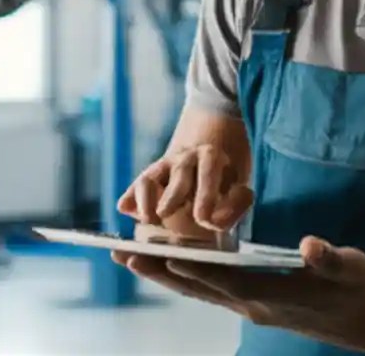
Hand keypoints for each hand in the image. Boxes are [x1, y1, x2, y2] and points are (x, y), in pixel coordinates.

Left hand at [113, 237, 364, 352]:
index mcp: (274, 294)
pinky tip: (161, 266)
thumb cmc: (357, 287)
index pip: (227, 279)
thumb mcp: (350, 267)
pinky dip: (180, 277)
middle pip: (198, 287)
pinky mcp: (248, 306)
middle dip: (159, 270)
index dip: (198, 267)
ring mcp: (248, 308)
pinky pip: (205, 291)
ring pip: (196, 290)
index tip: (166, 255)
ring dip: (160, 274)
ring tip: (126, 257)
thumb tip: (312, 247)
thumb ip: (329, 259)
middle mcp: (253, 306)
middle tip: (120, 253)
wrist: (364, 322)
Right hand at [116, 144, 253, 231]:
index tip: (204, 220)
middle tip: (165, 214)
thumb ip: (235, 205)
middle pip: (177, 175)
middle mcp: (185, 158)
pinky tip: (125, 209)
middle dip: (172, 195)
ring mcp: (163, 166)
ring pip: (150, 177)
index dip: (205, 196)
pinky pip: (137, 186)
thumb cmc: (226, 174)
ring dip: (145, 198)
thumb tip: (215, 223)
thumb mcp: (240, 183)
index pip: (207, 174)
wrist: (207, 141)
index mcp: (210, 156)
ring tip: (146, 220)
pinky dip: (129, 197)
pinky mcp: (150, 177)